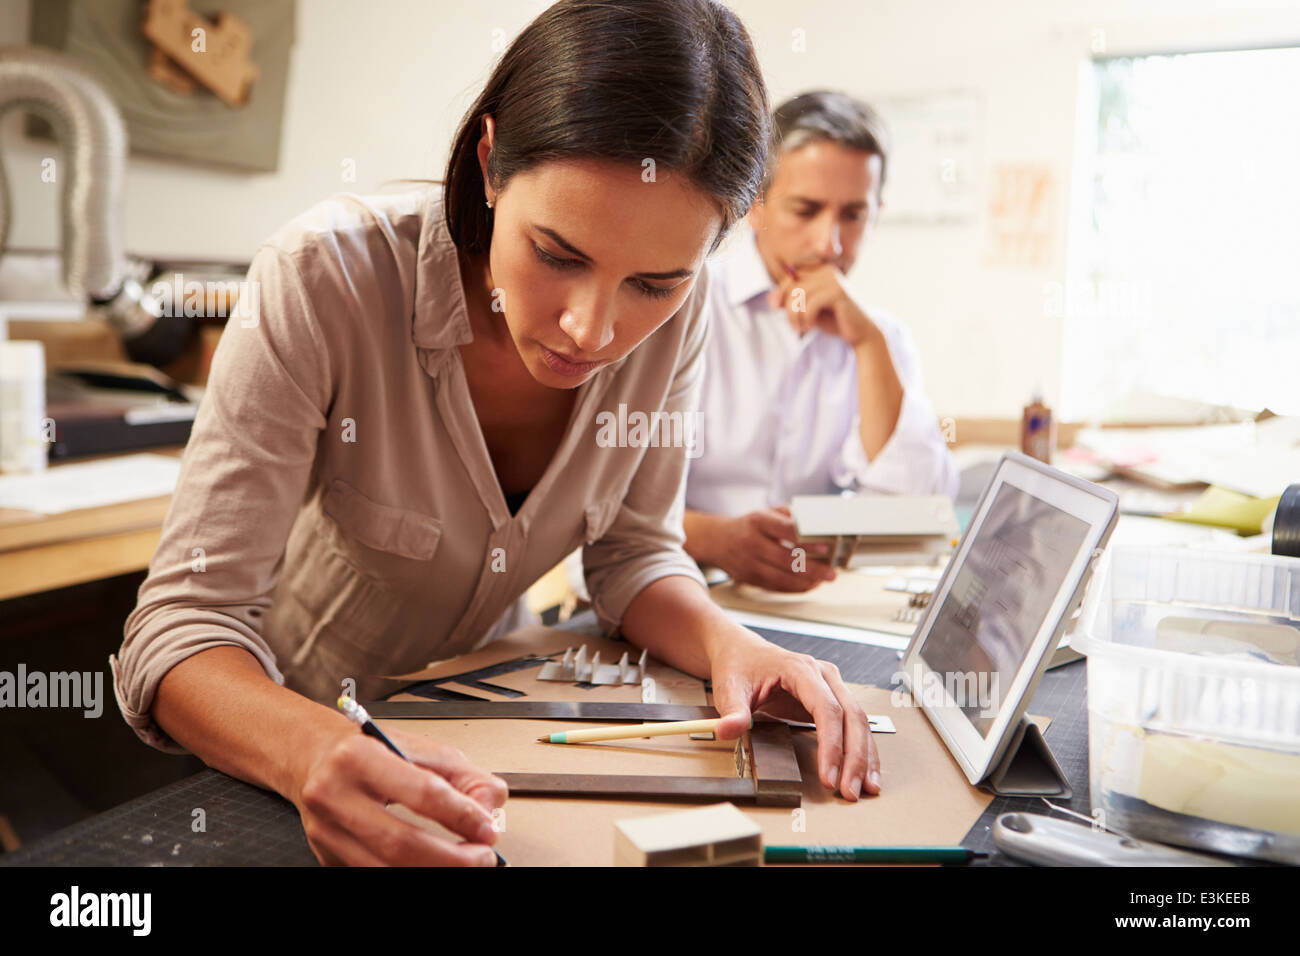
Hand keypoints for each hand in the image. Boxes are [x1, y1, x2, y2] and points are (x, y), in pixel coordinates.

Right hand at [292, 727, 507, 865]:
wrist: (314, 758)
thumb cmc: (368, 751)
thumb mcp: (419, 748)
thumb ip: (462, 775)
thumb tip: (488, 808)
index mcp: (359, 757)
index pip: (422, 792)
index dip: (462, 815)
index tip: (487, 828)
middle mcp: (334, 795)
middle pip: (401, 842)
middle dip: (452, 858)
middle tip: (482, 858)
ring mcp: (326, 831)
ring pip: (386, 868)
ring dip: (433, 872)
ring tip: (464, 865)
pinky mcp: (326, 856)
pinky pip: (374, 874)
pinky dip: (409, 874)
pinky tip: (432, 867)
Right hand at [699, 506, 835, 592]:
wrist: (717, 540)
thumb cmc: (749, 526)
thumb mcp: (767, 512)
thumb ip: (791, 516)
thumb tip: (819, 525)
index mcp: (758, 521)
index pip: (786, 531)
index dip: (807, 540)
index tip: (826, 547)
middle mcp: (751, 543)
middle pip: (786, 559)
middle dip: (813, 568)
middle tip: (831, 573)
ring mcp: (748, 563)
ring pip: (781, 578)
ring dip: (806, 581)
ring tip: (823, 580)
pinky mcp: (748, 579)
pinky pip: (775, 587)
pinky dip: (794, 588)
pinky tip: (808, 585)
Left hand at [708, 628, 880, 800]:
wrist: (742, 652)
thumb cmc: (739, 665)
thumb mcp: (729, 687)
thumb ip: (732, 711)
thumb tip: (728, 730)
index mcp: (801, 669)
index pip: (826, 709)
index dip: (831, 745)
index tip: (828, 775)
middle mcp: (823, 675)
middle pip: (851, 716)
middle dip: (854, 757)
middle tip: (849, 789)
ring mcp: (831, 686)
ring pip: (859, 722)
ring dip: (865, 757)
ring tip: (866, 788)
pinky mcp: (831, 699)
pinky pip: (853, 725)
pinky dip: (861, 750)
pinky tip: (865, 772)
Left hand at [767, 262, 880, 346]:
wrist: (859, 333)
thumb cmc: (833, 320)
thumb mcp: (807, 310)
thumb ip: (791, 303)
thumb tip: (770, 298)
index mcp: (820, 271)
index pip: (791, 278)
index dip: (780, 293)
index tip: (776, 308)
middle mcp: (827, 270)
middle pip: (792, 286)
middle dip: (788, 308)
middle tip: (794, 326)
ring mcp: (833, 279)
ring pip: (799, 295)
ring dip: (795, 316)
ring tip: (800, 328)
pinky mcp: (838, 292)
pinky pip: (810, 304)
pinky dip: (806, 318)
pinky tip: (810, 327)